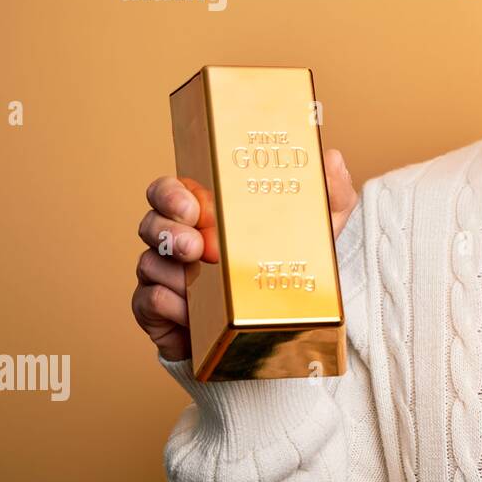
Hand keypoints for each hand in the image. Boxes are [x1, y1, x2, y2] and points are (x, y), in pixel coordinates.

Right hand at [131, 149, 357, 361]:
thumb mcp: (320, 227)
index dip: (170, 194)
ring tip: (197, 283)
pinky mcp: (160, 310)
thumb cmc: (290, 262)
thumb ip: (330, 192)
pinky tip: (189, 312)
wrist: (281, 323)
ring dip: (170, 273)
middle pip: (151, 223)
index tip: (192, 208)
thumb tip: (332, 158)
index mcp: (205, 210)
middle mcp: (177, 237)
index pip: (169, 191)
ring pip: (149, 264)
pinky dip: (167, 305)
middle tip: (195, 248)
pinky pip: (149, 302)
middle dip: (167, 232)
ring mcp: (165, 273)